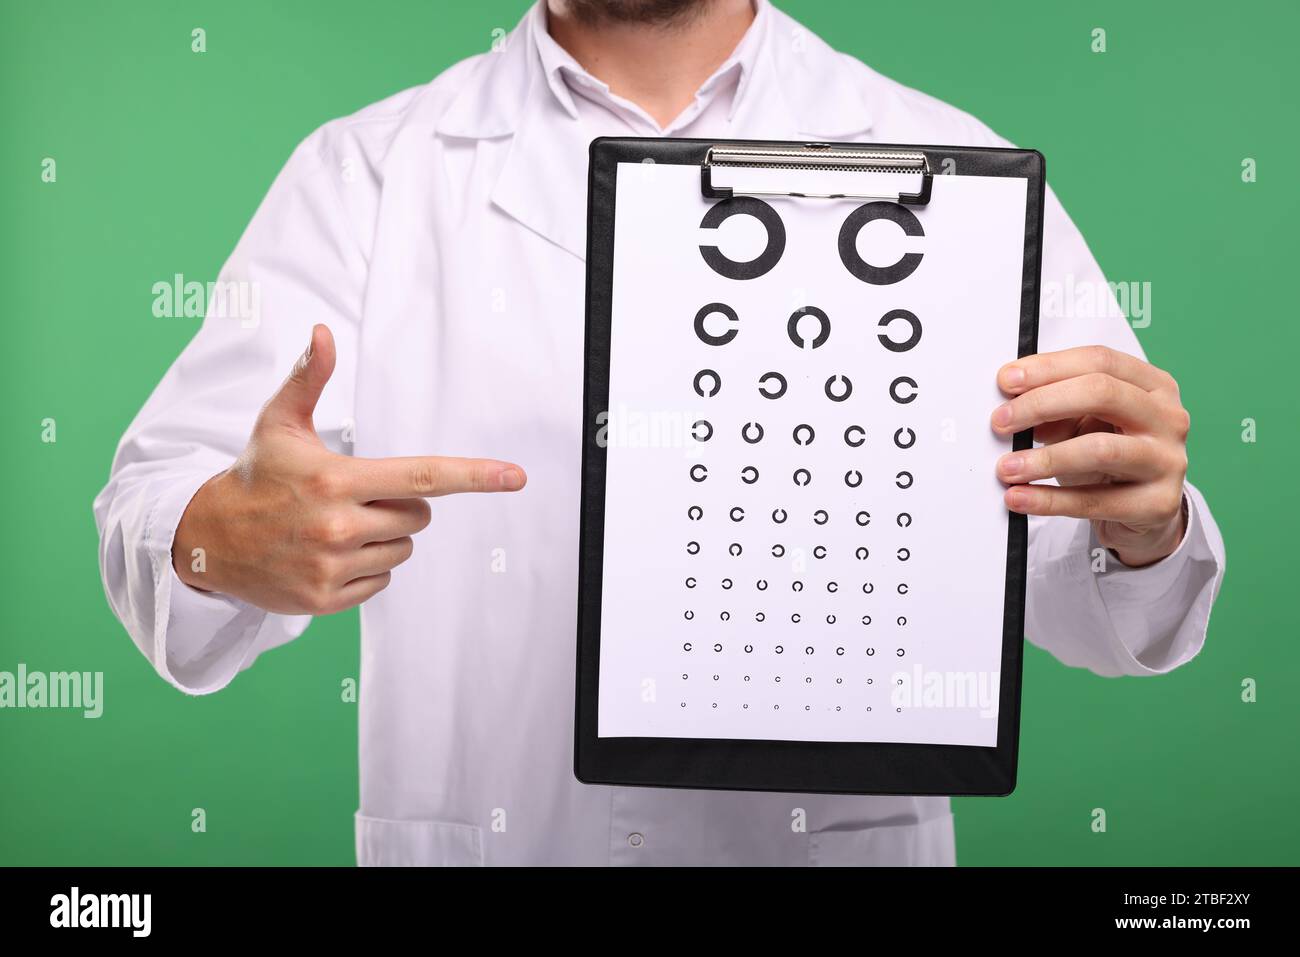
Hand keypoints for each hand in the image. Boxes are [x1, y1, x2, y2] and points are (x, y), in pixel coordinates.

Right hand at [172, 324, 526, 613]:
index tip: (515, 476)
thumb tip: (323, 333)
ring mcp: (331, 566)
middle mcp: (337, 526)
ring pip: (402, 550)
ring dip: (384, 538)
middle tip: (354, 497)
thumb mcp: (279, 423)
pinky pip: (380, 583)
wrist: (205, 541)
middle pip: (418, 516)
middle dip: (400, 504)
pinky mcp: (324, 599)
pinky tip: (327, 555)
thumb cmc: (254, 475)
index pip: (423, 477)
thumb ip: (309, 378)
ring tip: (335, 526)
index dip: (475, 476)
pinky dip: (365, 570)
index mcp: (336, 480)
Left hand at [990, 345, 1188, 567]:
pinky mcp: (1158, 503)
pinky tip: (1019, 498)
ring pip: (1101, 449)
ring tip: (1006, 468)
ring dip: (1044, 459)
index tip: (1006, 381)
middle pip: (1102, 393)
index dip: (1048, 367)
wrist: (1144, 512)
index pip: (1099, 360)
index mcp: (1153, 385)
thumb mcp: (1084, 424)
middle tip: (1000, 422)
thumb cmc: (1111, 456)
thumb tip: (1011, 409)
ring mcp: (1168, 460)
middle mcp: (1169, 417)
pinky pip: (1095, 501)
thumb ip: (1055, 411)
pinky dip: (1049, 500)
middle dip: (1041, 404)